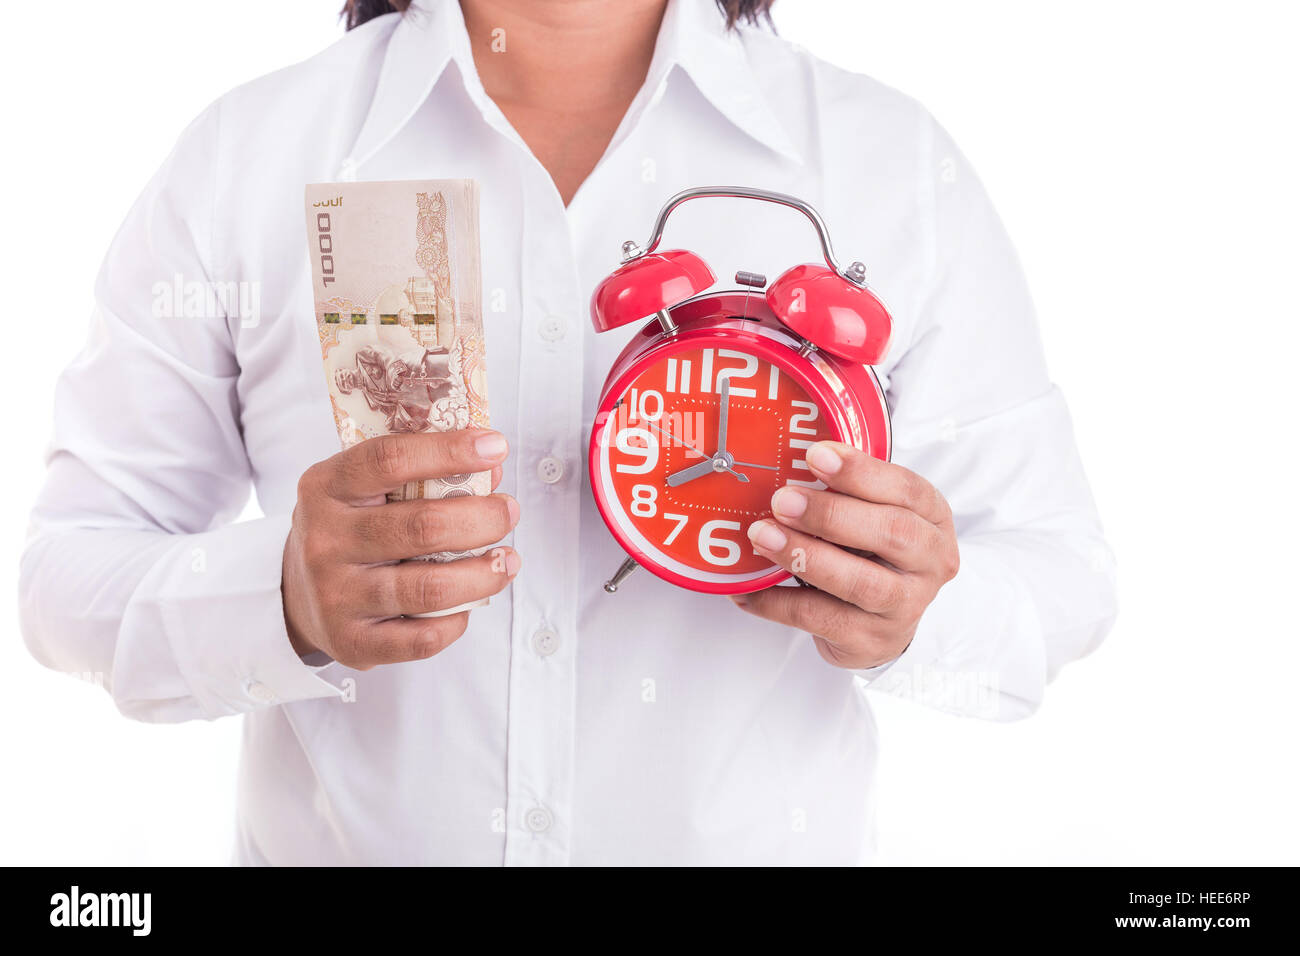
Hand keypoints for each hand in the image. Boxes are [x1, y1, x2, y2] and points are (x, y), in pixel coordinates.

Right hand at [282, 429, 519, 668]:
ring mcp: (336, 595)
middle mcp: (325, 541)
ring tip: (507, 561)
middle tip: (508, 512)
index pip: (390, 460)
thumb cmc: (349, 530)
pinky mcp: (352, 641)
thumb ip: (422, 473)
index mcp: (326, 488)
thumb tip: (489, 470)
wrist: (297, 593)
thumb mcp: (366, 489)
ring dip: (484, 573)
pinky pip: (423, 638)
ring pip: (431, 588)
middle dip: (482, 518)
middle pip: (423, 527)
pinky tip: (468, 603)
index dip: (449, 451)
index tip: (494, 447)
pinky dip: (457, 620)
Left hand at [732, 441, 958, 668]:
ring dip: (805, 555)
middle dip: (831, 514)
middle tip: (782, 500)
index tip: (816, 455)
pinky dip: (776, 601)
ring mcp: (905, 607)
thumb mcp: (871, 515)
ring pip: (859, 582)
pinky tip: (746, 588)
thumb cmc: (871, 554)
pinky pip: (818, 618)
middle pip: (892, 533)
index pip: (907, 490)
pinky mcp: (871, 641)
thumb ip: (845, 492)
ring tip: (762, 536)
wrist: (881, 624)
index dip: (861, 472)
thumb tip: (786, 463)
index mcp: (933, 519)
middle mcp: (930, 563)